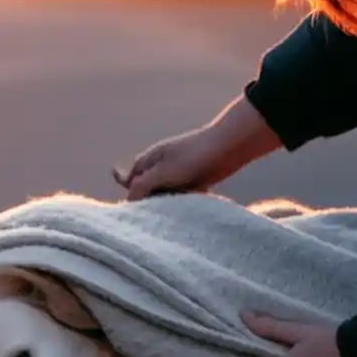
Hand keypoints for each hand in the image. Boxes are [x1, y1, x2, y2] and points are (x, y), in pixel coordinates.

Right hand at [114, 96, 281, 201]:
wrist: (228, 146)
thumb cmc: (192, 156)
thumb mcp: (162, 172)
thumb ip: (141, 186)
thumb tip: (129, 201)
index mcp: (149, 160)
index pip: (130, 183)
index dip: (134, 196)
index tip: (141, 210)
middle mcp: (160, 167)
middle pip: (147, 191)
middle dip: (153, 201)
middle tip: (164, 207)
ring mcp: (176, 173)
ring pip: (165, 195)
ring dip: (170, 203)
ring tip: (180, 204)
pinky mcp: (192, 181)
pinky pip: (182, 197)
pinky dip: (184, 201)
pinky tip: (192, 202)